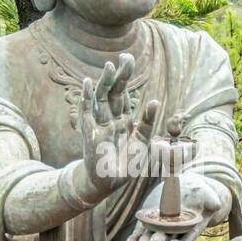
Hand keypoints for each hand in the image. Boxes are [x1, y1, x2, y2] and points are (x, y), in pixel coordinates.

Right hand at [79, 54, 158, 197]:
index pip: (124, 93)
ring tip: (109, 66)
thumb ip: (148, 122)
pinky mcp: (89, 131)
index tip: (128, 60)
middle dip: (119, 75)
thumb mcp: (144, 142)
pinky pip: (87, 111)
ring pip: (101, 98)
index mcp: (124, 119)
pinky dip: (87, 97)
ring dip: (105, 82)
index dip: (126, 76)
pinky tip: (88, 83)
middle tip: (125, 58)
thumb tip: (154, 101)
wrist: (110, 183)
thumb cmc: (128, 165)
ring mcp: (99, 123)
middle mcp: (111, 118)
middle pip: (114, 91)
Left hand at [127, 172, 231, 240]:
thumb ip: (211, 199)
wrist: (184, 186)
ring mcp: (161, 227)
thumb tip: (216, 204)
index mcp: (190, 228)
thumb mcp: (206, 193)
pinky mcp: (149, 221)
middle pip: (167, 240)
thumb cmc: (199, 191)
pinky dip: (135, 238)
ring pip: (152, 238)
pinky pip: (141, 232)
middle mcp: (175, 231)